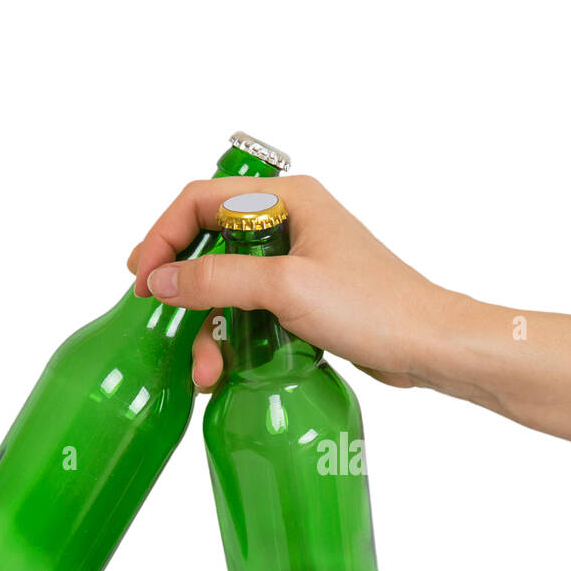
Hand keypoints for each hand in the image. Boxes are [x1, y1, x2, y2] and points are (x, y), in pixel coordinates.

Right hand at [126, 175, 453, 390]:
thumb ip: (217, 279)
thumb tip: (159, 280)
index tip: (142, 278)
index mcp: (287, 199)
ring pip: (229, 286)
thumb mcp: (285, 288)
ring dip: (209, 327)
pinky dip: (233, 337)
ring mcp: (298, 261)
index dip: (164, 235)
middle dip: (186, 292)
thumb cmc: (373, 306)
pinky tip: (223, 368)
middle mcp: (291, 221)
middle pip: (210, 245)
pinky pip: (251, 309)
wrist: (429, 345)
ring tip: (205, 372)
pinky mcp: (305, 298)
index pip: (201, 201)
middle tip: (162, 324)